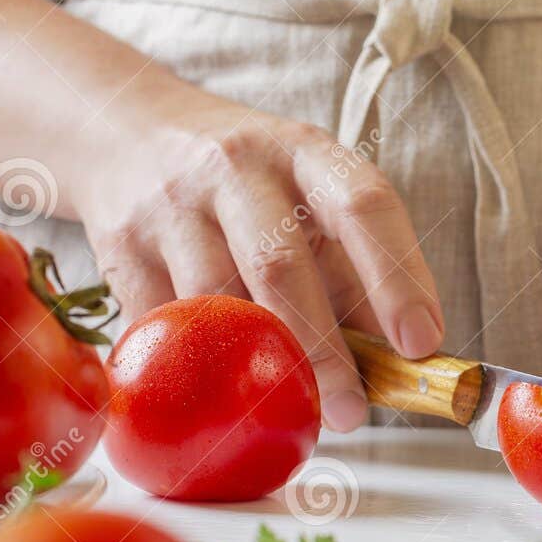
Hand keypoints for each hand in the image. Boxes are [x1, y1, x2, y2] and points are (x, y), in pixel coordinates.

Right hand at [67, 94, 442, 430]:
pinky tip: (215, 399)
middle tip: (352, 411)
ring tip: (288, 412)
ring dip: (253, 369)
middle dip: (322, 349)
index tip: (421, 342)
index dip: (398, 276)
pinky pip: (159, 325)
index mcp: (305, 151)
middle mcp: (237, 167)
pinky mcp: (121, 245)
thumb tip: (403, 364)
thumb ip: (356, 275)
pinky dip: (191, 370)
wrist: (127, 129)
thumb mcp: (309, 199)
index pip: (364, 204)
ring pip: (215, 302)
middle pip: (281, 265)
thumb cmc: (247, 184)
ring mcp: (172, 204)